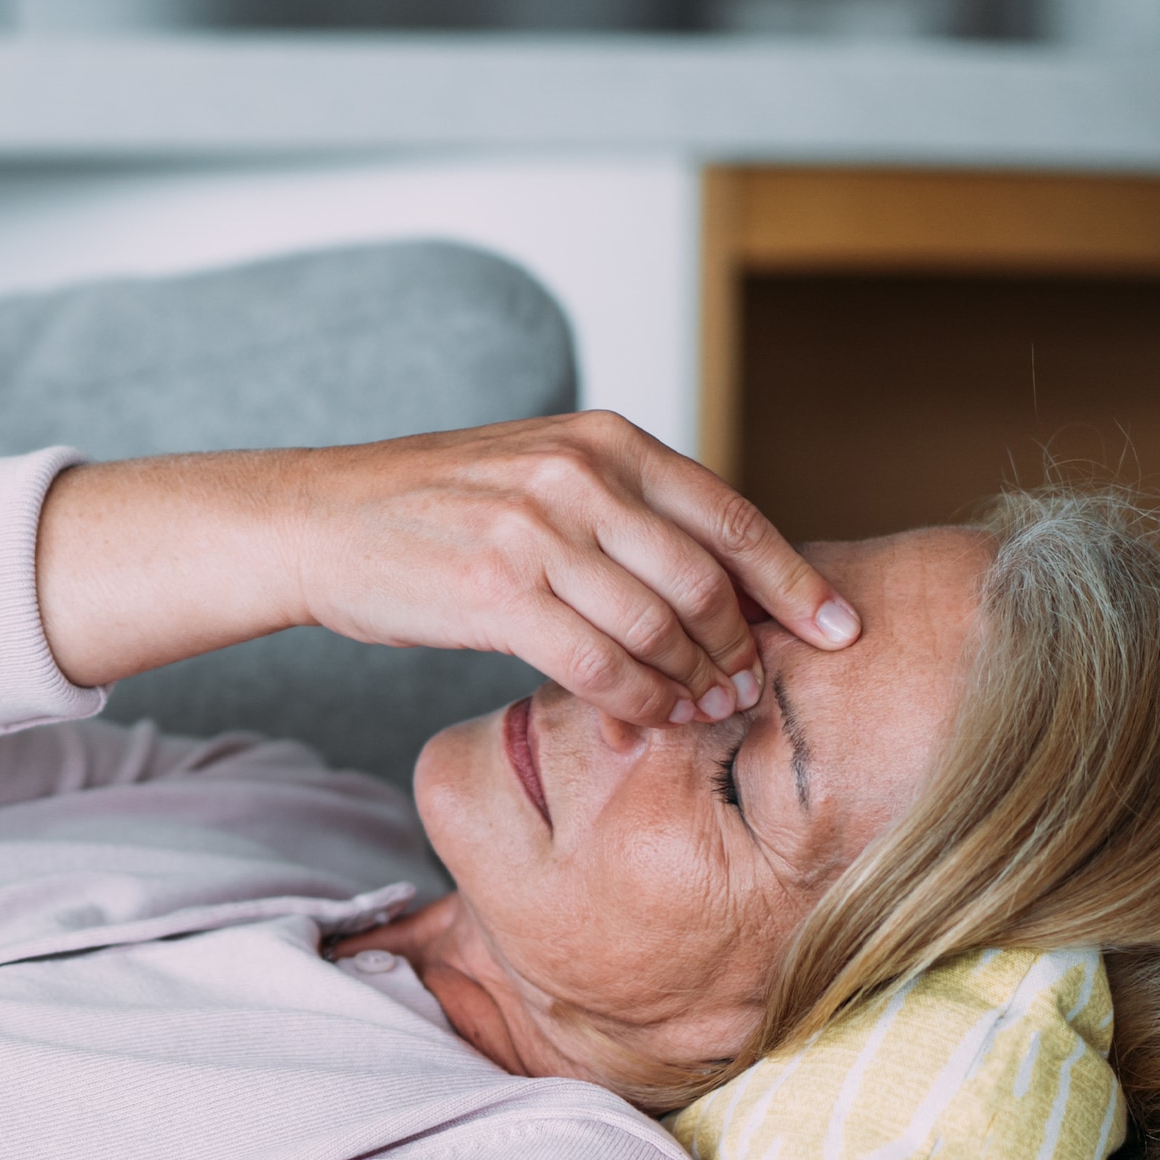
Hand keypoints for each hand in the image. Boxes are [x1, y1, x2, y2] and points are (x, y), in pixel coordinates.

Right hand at [286, 413, 857, 723]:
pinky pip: (598, 660)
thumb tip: (710, 575)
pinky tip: (647, 718)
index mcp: (604, 441)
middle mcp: (580, 475)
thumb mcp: (539, 472)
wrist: (320, 522)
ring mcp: (537, 531)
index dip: (794, 581)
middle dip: (743, 647)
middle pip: (705, 578)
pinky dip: (636, 699)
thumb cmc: (432, 510)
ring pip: (658, 625)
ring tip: (710, 712)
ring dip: (695, 681)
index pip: (731, 514)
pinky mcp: (495, 591)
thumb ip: (621, 506)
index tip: (839, 629)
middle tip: (755, 692)